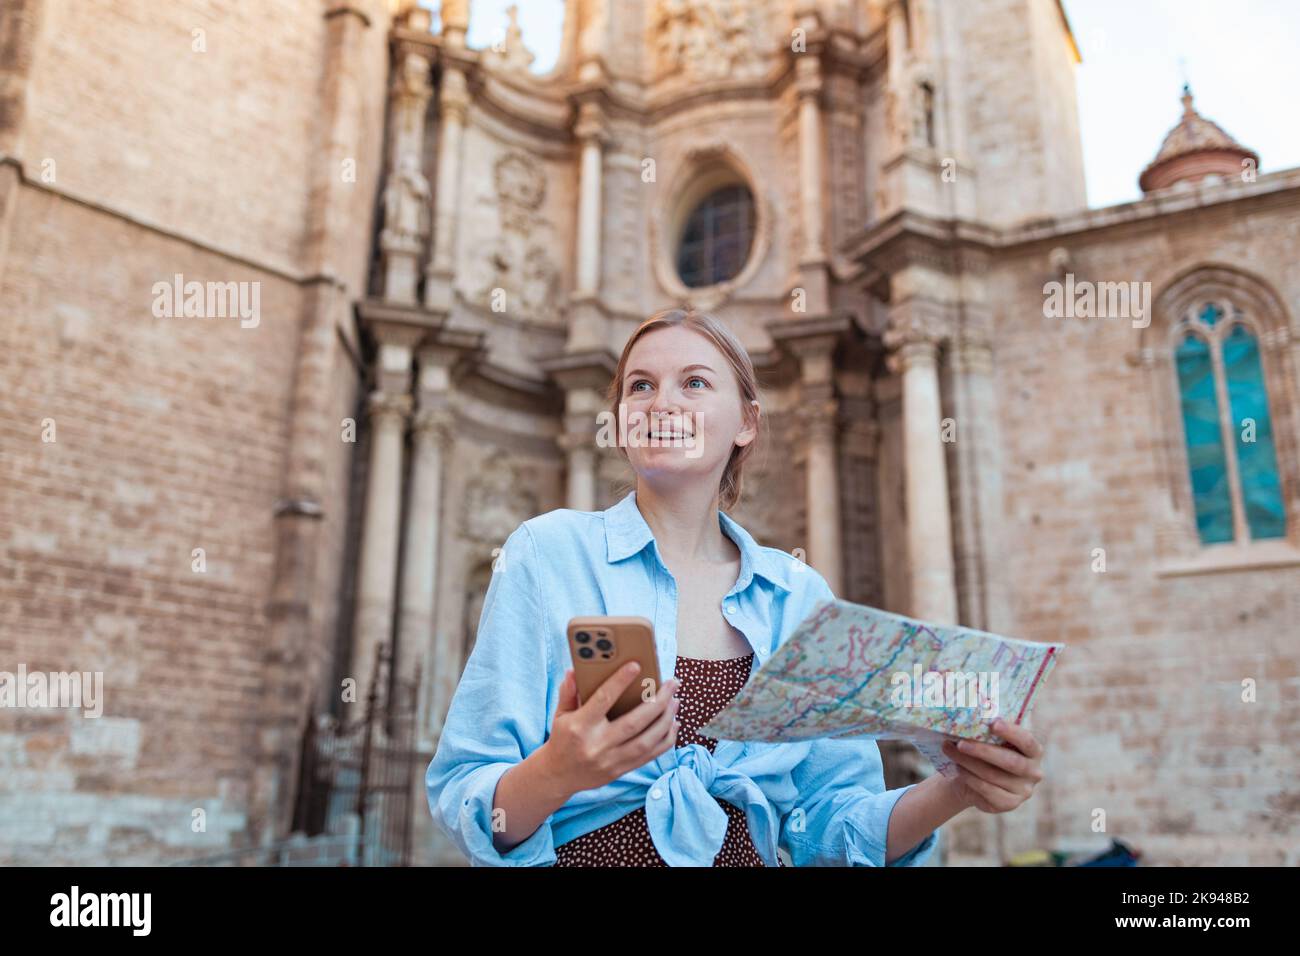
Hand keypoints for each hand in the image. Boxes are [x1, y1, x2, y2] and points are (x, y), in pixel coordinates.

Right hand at [541, 662, 679, 794]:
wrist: (558, 776)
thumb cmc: (562, 739)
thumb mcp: (560, 714)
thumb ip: (568, 692)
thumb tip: (575, 671)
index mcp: (580, 726)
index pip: (603, 700)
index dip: (620, 681)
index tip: (636, 665)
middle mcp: (598, 744)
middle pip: (635, 722)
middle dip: (658, 701)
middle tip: (672, 684)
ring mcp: (611, 760)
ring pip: (647, 740)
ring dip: (666, 720)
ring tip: (676, 701)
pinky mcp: (621, 770)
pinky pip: (650, 755)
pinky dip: (666, 739)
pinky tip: (673, 724)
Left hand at [940, 718, 1044, 813]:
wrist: (976, 781)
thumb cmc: (986, 752)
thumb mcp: (992, 740)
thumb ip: (989, 730)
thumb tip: (970, 714)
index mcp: (1034, 751)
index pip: (1027, 741)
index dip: (1012, 732)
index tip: (993, 723)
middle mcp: (1034, 772)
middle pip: (1010, 761)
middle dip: (983, 751)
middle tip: (961, 743)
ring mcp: (1023, 790)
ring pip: (993, 776)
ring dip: (968, 763)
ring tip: (950, 751)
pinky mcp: (1010, 804)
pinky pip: (988, 790)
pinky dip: (970, 778)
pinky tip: (958, 768)